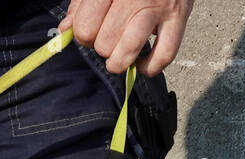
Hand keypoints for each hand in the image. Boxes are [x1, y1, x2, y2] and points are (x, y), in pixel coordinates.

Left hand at [61, 0, 193, 75]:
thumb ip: (82, 4)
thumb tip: (66, 29)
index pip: (85, 27)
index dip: (82, 36)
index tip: (91, 31)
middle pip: (104, 43)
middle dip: (102, 47)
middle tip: (108, 38)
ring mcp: (158, 7)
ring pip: (127, 51)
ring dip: (119, 62)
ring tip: (118, 57)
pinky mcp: (179, 17)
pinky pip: (163, 55)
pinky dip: (149, 67)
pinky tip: (141, 63)